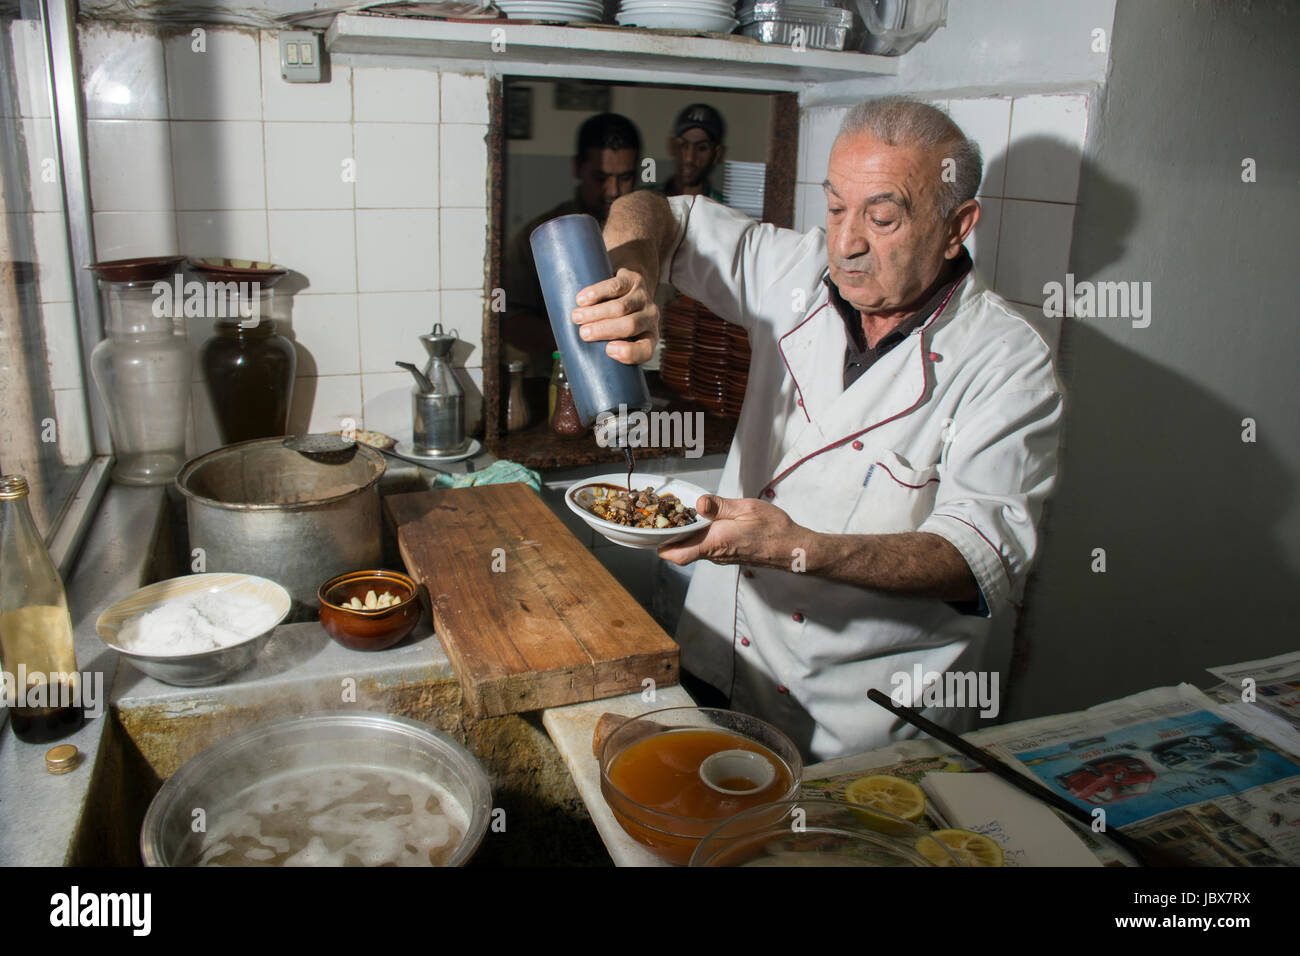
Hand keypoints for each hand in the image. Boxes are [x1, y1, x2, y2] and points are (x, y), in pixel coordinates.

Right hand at [572, 264, 658, 365]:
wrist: (630, 288)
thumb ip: (606, 350)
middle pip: (630, 326)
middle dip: (604, 330)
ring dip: (596, 313)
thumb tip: (580, 360)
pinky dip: (597, 293)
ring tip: (576, 317)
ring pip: (620, 307)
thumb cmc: (618, 321)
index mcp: (649, 338)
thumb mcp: (618, 339)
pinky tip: (582, 299)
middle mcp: (650, 318)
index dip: (629, 352)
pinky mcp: (632, 280)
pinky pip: (615, 286)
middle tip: (583, 333)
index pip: (645, 351)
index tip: (609, 350)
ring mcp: (643, 298)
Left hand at [658, 495, 805, 568]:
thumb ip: (719, 507)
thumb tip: (698, 504)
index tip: (651, 532)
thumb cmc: (773, 529)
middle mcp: (715, 554)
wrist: (793, 549)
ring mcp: (721, 556)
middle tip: (662, 517)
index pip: (677, 554)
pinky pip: (706, 548)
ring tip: (679, 515)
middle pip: (681, 552)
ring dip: (684, 536)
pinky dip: (698, 537)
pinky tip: (702, 521)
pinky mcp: (728, 555)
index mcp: (715, 542)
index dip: (661, 546)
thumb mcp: (746, 509)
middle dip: (669, 537)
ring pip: (693, 550)